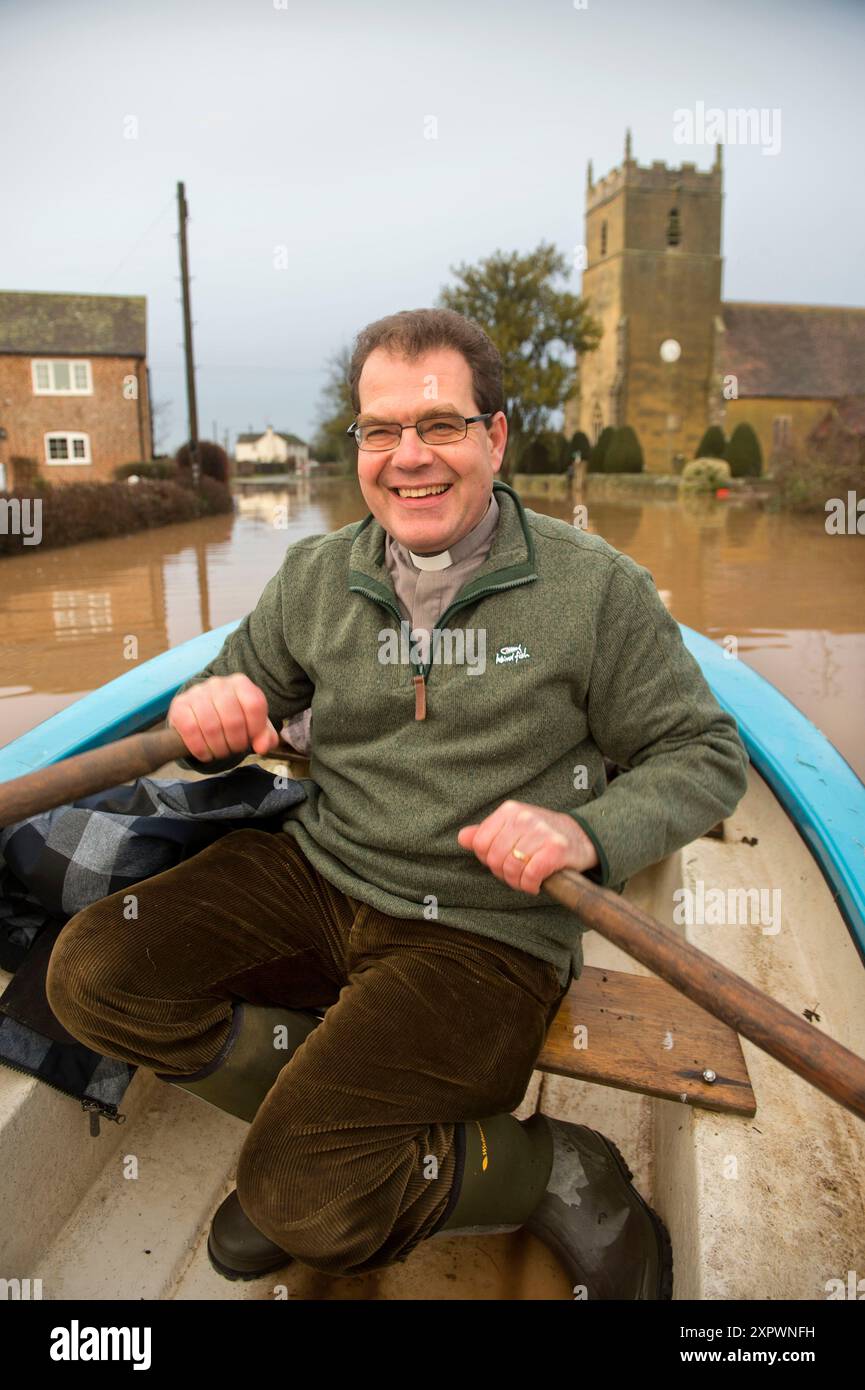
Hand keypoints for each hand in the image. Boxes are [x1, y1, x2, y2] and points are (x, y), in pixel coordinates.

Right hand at [167, 674, 281, 761]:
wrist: (201, 712)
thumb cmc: (233, 719)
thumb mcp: (254, 726)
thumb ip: (266, 736)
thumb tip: (262, 747)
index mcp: (241, 684)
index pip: (254, 705)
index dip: (255, 728)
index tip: (251, 739)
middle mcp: (219, 684)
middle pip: (233, 720)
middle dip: (236, 743)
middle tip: (234, 749)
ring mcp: (197, 692)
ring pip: (211, 727)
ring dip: (218, 748)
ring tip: (220, 752)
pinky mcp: (179, 705)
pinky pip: (190, 730)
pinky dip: (200, 748)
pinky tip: (205, 753)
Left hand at [457, 800, 599, 895]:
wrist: (583, 836)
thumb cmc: (543, 836)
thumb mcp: (514, 828)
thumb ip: (487, 833)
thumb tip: (462, 838)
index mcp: (510, 810)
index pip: (481, 843)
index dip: (488, 860)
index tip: (503, 861)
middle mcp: (524, 818)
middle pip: (495, 859)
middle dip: (503, 873)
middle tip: (517, 874)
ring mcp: (541, 832)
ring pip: (511, 868)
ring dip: (517, 882)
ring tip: (527, 879)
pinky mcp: (556, 849)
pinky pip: (530, 875)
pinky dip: (531, 885)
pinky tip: (536, 884)